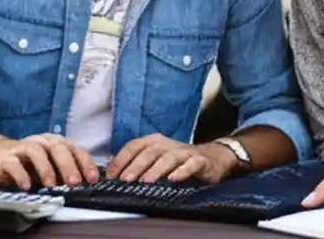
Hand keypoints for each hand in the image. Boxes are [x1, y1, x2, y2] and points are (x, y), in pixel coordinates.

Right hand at [0, 133, 99, 190]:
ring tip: (51, 184)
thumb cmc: (26, 162)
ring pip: (36, 152)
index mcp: (55, 143)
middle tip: (74, 182)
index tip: (93, 178)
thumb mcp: (49, 166)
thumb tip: (84, 186)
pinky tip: (26, 186)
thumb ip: (64, 173)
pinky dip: (21, 175)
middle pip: (58, 148)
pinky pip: (13, 164)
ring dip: (46, 168)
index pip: (75, 149)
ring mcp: (22, 148)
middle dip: (68, 165)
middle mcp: (41, 142)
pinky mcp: (5, 158)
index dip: (85, 163)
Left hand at [106, 133, 235, 183]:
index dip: (121, 159)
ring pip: (169, 158)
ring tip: (146, 181)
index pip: (134, 146)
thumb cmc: (179, 161)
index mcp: (154, 142)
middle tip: (125, 179)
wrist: (212, 157)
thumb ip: (139, 165)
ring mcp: (185, 152)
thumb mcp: (158, 159)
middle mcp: (168, 144)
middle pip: (150, 152)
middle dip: (136, 165)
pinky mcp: (200, 161)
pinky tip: (173, 180)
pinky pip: (191, 165)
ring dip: (156, 169)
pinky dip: (182, 172)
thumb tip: (115, 177)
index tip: (110, 174)